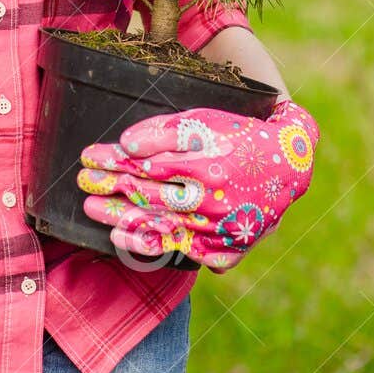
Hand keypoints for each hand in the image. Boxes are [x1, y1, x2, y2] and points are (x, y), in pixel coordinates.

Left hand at [77, 99, 319, 268]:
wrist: (289, 166)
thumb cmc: (240, 136)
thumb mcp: (205, 122)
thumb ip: (165, 131)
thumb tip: (126, 144)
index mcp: (205, 166)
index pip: (144, 165)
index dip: (112, 160)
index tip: (87, 156)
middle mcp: (210, 202)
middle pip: (146, 196)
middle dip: (109, 187)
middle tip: (84, 182)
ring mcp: (217, 229)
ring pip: (157, 225)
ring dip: (119, 217)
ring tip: (92, 210)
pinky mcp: (224, 249)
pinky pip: (179, 250)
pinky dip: (147, 245)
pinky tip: (120, 238)